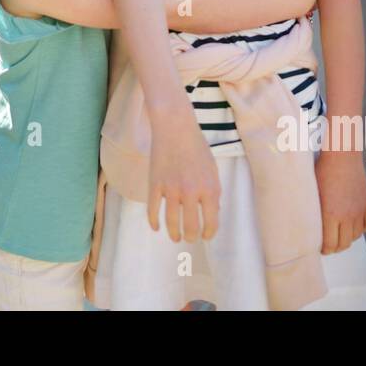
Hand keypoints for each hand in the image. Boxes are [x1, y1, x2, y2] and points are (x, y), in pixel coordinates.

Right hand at [147, 105, 220, 242]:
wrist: (175, 127)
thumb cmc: (197, 147)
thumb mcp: (212, 169)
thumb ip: (213, 192)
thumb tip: (213, 213)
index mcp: (209, 188)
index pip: (211, 222)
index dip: (209, 233)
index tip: (205, 236)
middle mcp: (191, 192)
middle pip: (190, 227)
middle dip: (190, 237)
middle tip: (189, 238)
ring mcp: (171, 188)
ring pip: (171, 222)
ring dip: (174, 234)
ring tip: (175, 237)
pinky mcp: (155, 184)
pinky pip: (153, 209)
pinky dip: (154, 222)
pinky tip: (156, 227)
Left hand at [315, 149, 365, 254]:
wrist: (341, 155)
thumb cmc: (321, 170)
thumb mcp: (312, 192)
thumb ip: (313, 212)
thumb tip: (307, 226)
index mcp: (330, 214)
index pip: (330, 244)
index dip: (325, 250)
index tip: (320, 248)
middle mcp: (347, 216)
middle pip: (343, 244)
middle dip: (335, 247)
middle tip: (329, 245)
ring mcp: (359, 210)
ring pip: (355, 236)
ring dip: (347, 238)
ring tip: (339, 234)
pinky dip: (361, 228)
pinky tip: (354, 224)